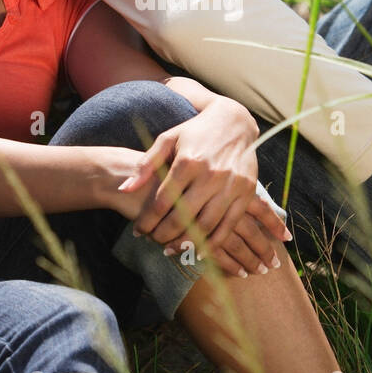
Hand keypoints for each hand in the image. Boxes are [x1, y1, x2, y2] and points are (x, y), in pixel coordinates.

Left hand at [114, 98, 290, 274]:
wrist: (235, 122)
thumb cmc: (195, 131)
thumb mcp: (168, 139)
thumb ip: (146, 165)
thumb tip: (125, 189)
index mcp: (188, 161)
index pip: (162, 201)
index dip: (148, 220)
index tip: (138, 231)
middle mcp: (211, 174)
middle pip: (183, 217)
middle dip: (164, 235)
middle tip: (153, 241)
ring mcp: (231, 185)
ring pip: (206, 226)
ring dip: (186, 243)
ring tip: (171, 249)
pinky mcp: (246, 192)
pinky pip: (229, 225)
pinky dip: (213, 243)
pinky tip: (198, 251)